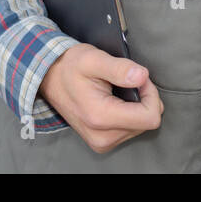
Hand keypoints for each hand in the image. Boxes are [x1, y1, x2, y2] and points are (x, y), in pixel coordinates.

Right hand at [38, 44, 162, 153]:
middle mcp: (102, 137)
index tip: (138, 78)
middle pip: (148, 122)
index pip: (150, 117)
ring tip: (119, 90)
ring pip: (141, 126)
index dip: (151, 94)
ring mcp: (102, 143)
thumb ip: (119, 68)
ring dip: (138, 106)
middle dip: (145, 99)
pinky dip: (130, 113)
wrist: (49, 79)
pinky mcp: (102, 143)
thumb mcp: (93, 58)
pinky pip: (131, 129)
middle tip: (127, 81)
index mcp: (100, 117)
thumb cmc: (71, 66)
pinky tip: (116, 101)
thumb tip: (142, 76)